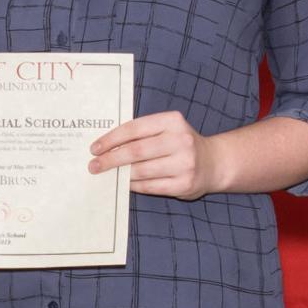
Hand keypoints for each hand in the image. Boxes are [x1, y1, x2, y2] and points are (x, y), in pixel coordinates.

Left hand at [89, 110, 220, 200]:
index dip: (111, 139)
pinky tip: (124, 182)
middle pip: (136, 151)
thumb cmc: (179, 144)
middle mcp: (181, 140)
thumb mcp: (166, 129)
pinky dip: (133, 185)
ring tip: (106, 174)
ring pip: (141, 171)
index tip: (94, 148)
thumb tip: (105, 146)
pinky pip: (150, 186)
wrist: (214, 163)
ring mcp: (185, 164)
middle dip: (110, 159)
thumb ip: (141, 133)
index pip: (134, 128)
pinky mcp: (185, 184)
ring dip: (120, 174)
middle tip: (94, 165)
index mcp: (172, 121)